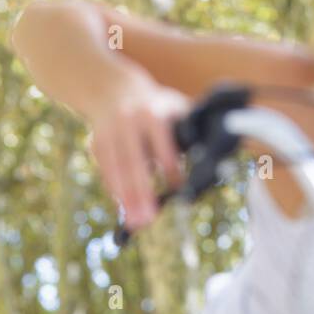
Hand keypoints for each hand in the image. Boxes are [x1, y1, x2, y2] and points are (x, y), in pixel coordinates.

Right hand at [88, 77, 190, 231]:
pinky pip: (107, 173)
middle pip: (134, 162)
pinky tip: (125, 211)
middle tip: (149, 219)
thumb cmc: (157, 108)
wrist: (115, 89)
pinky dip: (116, 193)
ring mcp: (109, 133)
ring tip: (137, 223)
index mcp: (152, 113)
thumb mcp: (175, 109)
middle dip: (141, 192)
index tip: (179, 188)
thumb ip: (192, 131)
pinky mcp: (97, 145)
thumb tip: (216, 161)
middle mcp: (128, 122)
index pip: (162, 144)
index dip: (170, 167)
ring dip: (127, 199)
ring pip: (118, 171)